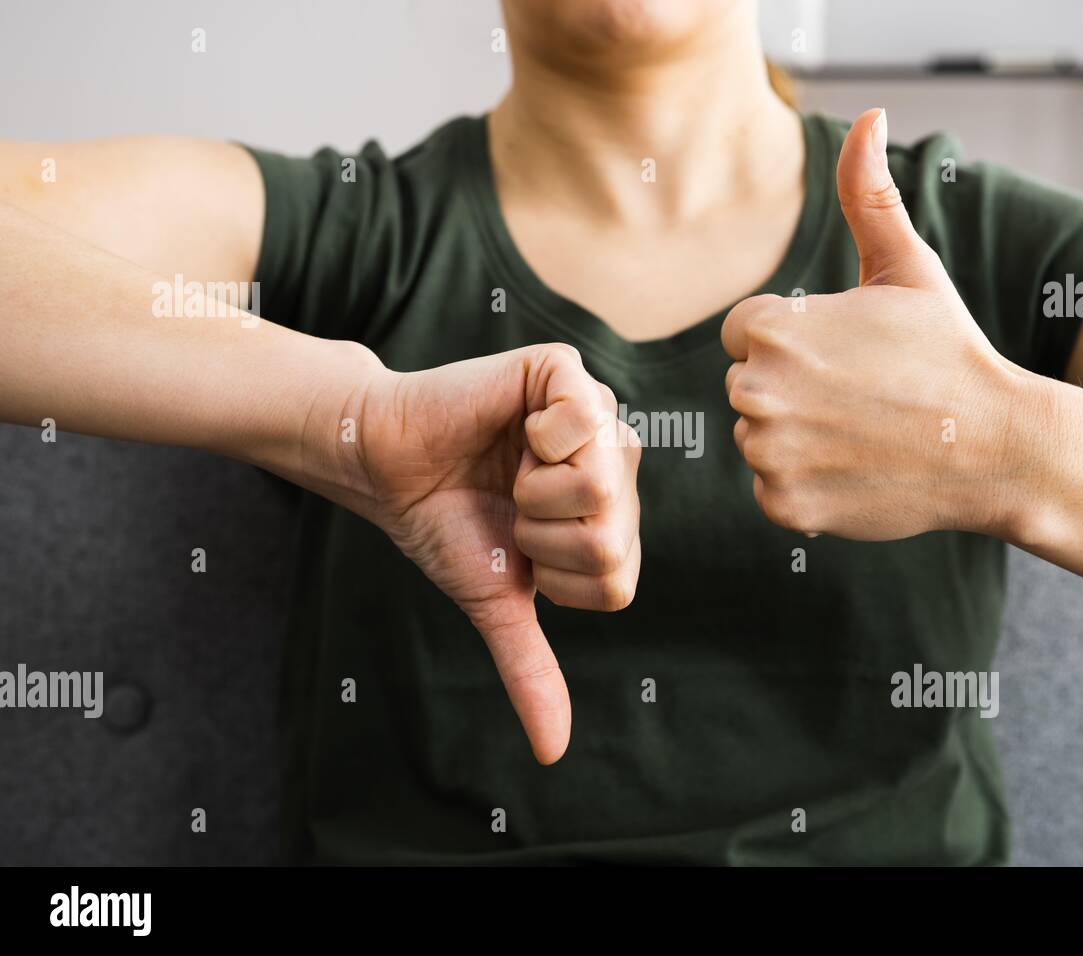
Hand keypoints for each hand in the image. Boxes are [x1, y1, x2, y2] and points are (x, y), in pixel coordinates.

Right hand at [338, 343, 640, 764]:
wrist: (386, 465)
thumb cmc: (445, 525)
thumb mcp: (497, 602)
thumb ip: (532, 669)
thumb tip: (553, 753)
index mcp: (609, 520)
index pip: (617, 578)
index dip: (555, 576)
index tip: (518, 547)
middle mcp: (615, 467)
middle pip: (611, 533)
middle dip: (540, 533)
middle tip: (510, 504)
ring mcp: (596, 416)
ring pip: (601, 482)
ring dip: (534, 490)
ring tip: (510, 467)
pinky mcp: (565, 373)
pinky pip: (582, 417)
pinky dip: (536, 437)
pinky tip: (516, 427)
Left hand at [722, 108, 1031, 540]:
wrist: (998, 447)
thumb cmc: (950, 351)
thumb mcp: (909, 267)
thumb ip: (870, 194)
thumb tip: (869, 116)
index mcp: (773, 329)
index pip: (745, 332)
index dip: (796, 341)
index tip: (845, 354)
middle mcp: (757, 390)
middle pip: (748, 385)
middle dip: (792, 388)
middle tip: (861, 395)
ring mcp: (770, 453)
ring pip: (757, 438)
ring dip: (796, 438)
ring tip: (862, 431)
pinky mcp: (785, 506)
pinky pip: (772, 489)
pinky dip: (806, 486)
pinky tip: (857, 470)